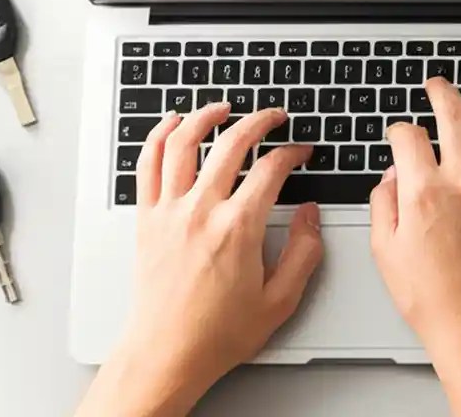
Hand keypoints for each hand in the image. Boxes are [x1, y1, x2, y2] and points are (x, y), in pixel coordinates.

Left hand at [76, 104, 323, 416]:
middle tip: (274, 116)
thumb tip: (313, 216)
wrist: (167, 353)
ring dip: (205, 117)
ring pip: (183, 144)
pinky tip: (172, 124)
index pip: (271, 169)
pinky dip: (159, 137)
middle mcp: (200, 212)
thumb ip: (305, 253)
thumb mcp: (280, 300)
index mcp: (237, 229)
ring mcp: (169, 212)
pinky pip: (148, 165)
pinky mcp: (147, 220)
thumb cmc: (217, 333)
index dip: (293, 152)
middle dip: (259, 121)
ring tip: (223, 107)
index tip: (301, 152)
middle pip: (230, 144)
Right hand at [371, 78, 460, 415]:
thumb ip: (385, 205)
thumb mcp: (386, 252)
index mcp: (424, 191)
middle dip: (440, 93)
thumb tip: (392, 176)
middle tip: (436, 85)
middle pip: (453, 116)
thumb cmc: (433, 298)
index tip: (399, 134)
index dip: (399, 129)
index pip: (409, 136)